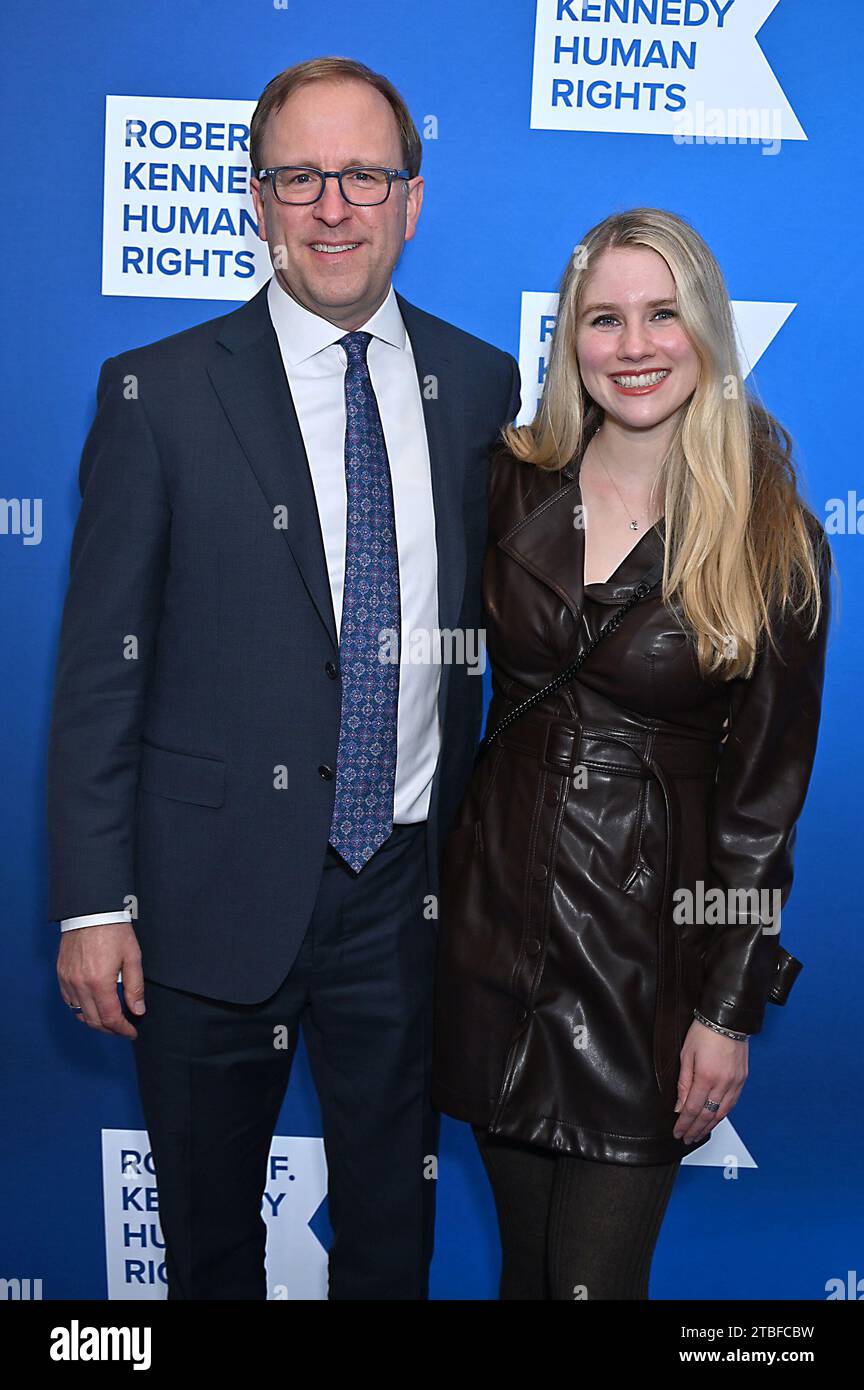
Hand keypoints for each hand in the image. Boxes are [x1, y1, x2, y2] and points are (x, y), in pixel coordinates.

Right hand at [57, 922, 144, 1038]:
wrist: (90, 911)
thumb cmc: (114, 931)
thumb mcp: (132, 957)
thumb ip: (134, 987)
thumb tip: (137, 1010)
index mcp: (99, 982)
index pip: (110, 1018)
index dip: (122, 1029)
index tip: (132, 1032)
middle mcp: (80, 985)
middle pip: (94, 1020)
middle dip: (110, 1029)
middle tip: (123, 1028)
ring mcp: (67, 980)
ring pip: (79, 1014)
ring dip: (95, 1021)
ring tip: (110, 1020)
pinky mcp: (61, 974)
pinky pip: (69, 1001)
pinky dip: (81, 1009)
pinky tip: (93, 1006)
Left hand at [673, 1018, 747, 1143]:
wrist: (727, 1020)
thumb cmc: (704, 1032)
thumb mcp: (686, 1054)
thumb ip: (683, 1083)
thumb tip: (679, 1106)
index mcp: (706, 1077)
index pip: (692, 1109)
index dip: (684, 1124)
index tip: (678, 1132)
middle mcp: (723, 1083)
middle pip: (708, 1115)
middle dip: (696, 1129)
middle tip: (687, 1138)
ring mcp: (735, 1082)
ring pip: (722, 1113)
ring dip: (709, 1126)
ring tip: (699, 1133)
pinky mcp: (742, 1080)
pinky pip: (732, 1104)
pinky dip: (722, 1115)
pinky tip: (715, 1119)